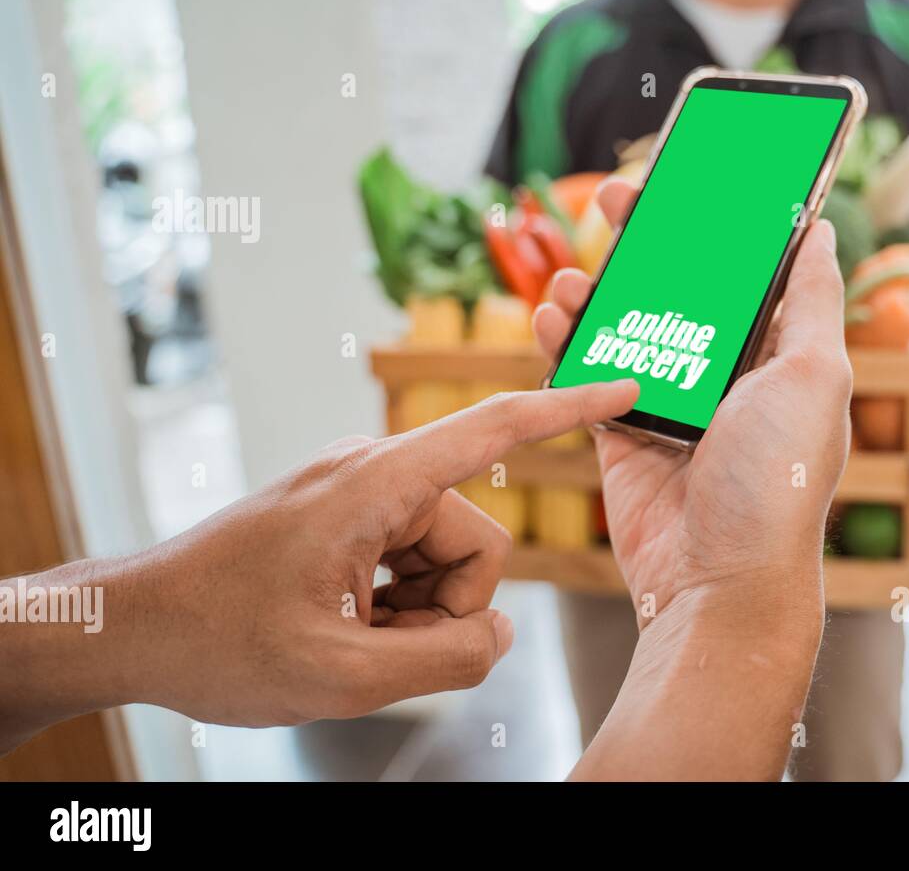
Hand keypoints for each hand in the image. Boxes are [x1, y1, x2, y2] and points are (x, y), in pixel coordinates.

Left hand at [0, 381, 637, 750]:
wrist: (131, 627)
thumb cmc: (215, 639)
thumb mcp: (339, 676)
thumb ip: (445, 660)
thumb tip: (499, 636)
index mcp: (376, 484)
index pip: (494, 429)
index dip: (567, 409)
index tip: (622, 387)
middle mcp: (374, 476)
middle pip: (475, 542)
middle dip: (444, 610)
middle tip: (375, 647)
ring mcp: (357, 498)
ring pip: (444, 562)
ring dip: (413, 616)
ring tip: (346, 640)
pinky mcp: (345, 522)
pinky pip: (408, 564)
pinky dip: (391, 608)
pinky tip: (340, 628)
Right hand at [533, 177, 852, 634]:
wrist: (718, 581)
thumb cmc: (776, 481)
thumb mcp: (812, 375)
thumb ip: (811, 301)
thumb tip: (820, 231)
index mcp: (775, 355)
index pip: (741, 270)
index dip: (714, 221)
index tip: (685, 179)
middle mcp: (722, 376)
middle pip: (676, 288)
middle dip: (646, 240)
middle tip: (616, 201)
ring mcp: (668, 405)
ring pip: (623, 326)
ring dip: (595, 291)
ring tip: (575, 275)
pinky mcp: (620, 436)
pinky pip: (584, 376)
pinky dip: (564, 342)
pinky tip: (551, 316)